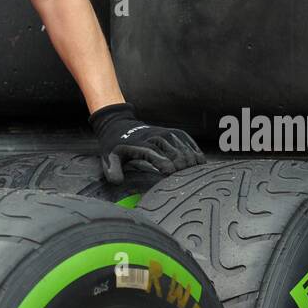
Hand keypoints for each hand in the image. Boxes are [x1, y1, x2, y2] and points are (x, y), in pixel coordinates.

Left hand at [90, 102, 204, 183]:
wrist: (120, 125)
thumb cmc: (116, 146)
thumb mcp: (108, 158)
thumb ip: (112, 171)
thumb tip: (117, 182)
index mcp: (141, 144)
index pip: (157, 155)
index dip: (166, 166)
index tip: (171, 175)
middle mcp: (156, 137)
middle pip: (175, 153)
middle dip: (182, 167)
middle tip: (185, 180)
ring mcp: (168, 133)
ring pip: (185, 148)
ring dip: (191, 161)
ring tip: (195, 174)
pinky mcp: (176, 132)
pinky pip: (190, 142)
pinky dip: (196, 153)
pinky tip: (199, 164)